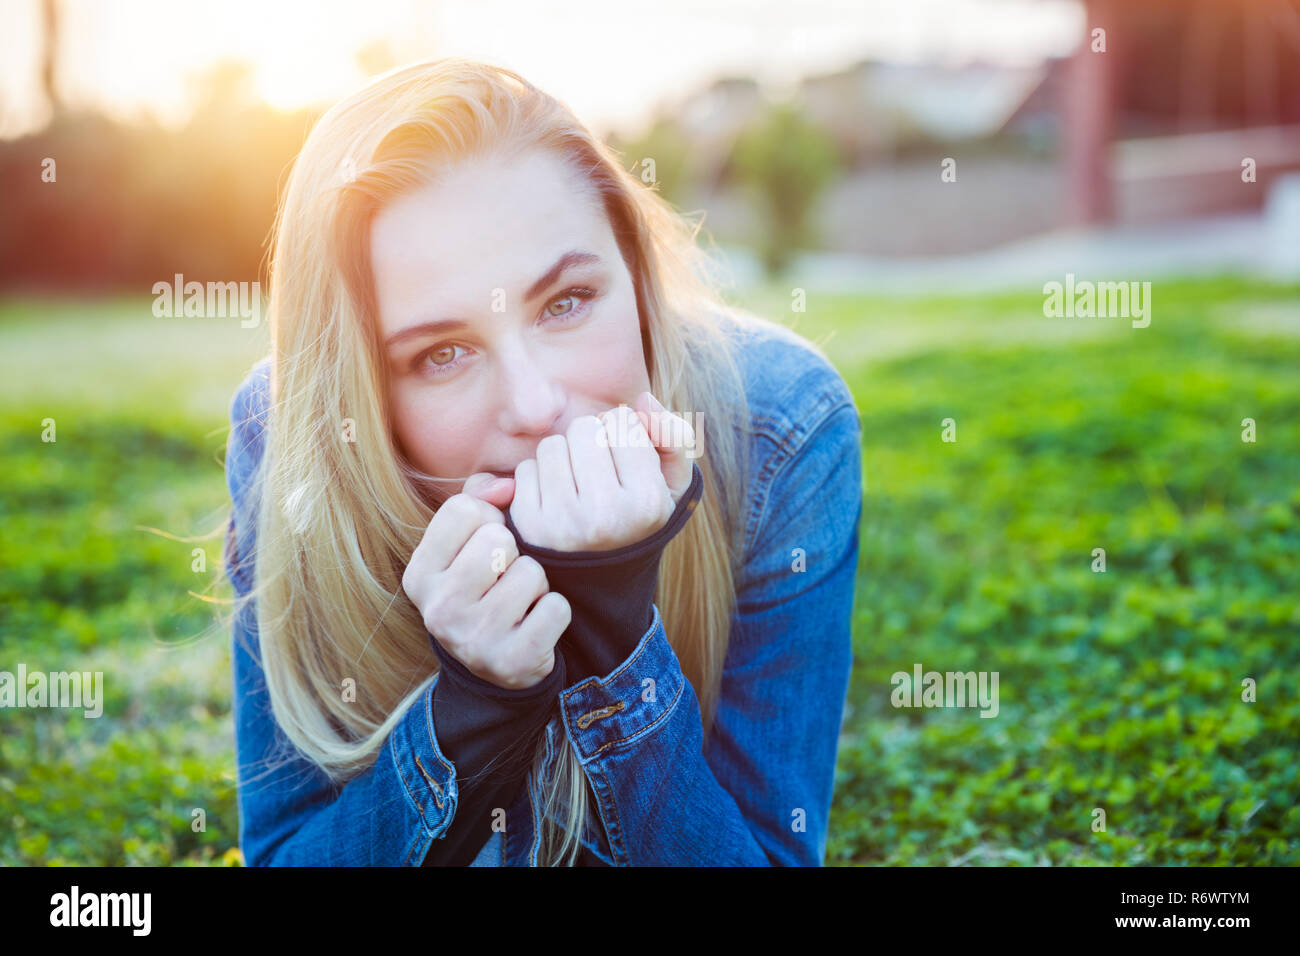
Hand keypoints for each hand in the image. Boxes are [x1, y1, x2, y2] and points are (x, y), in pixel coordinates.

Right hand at [401, 474, 570, 689]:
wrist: (495, 662)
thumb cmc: (483, 584)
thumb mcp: (466, 541)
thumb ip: (480, 496)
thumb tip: (508, 485)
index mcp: (419, 574)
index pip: (465, 510)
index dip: (489, 519)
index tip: (488, 545)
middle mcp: (438, 610)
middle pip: (499, 539)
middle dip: (514, 553)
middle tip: (506, 578)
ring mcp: (473, 640)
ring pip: (532, 572)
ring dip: (537, 583)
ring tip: (520, 601)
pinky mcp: (512, 662)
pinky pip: (557, 608)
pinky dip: (555, 612)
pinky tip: (534, 624)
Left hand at [508, 398, 692, 551]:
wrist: (603, 579)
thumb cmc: (640, 520)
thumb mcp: (674, 486)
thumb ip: (673, 437)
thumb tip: (643, 399)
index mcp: (647, 502)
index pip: (623, 420)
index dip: (624, 432)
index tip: (626, 460)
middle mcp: (605, 515)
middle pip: (584, 428)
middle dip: (591, 440)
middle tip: (600, 470)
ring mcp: (563, 523)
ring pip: (552, 445)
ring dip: (564, 457)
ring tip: (578, 484)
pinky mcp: (530, 527)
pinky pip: (525, 470)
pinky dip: (540, 478)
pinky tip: (556, 499)